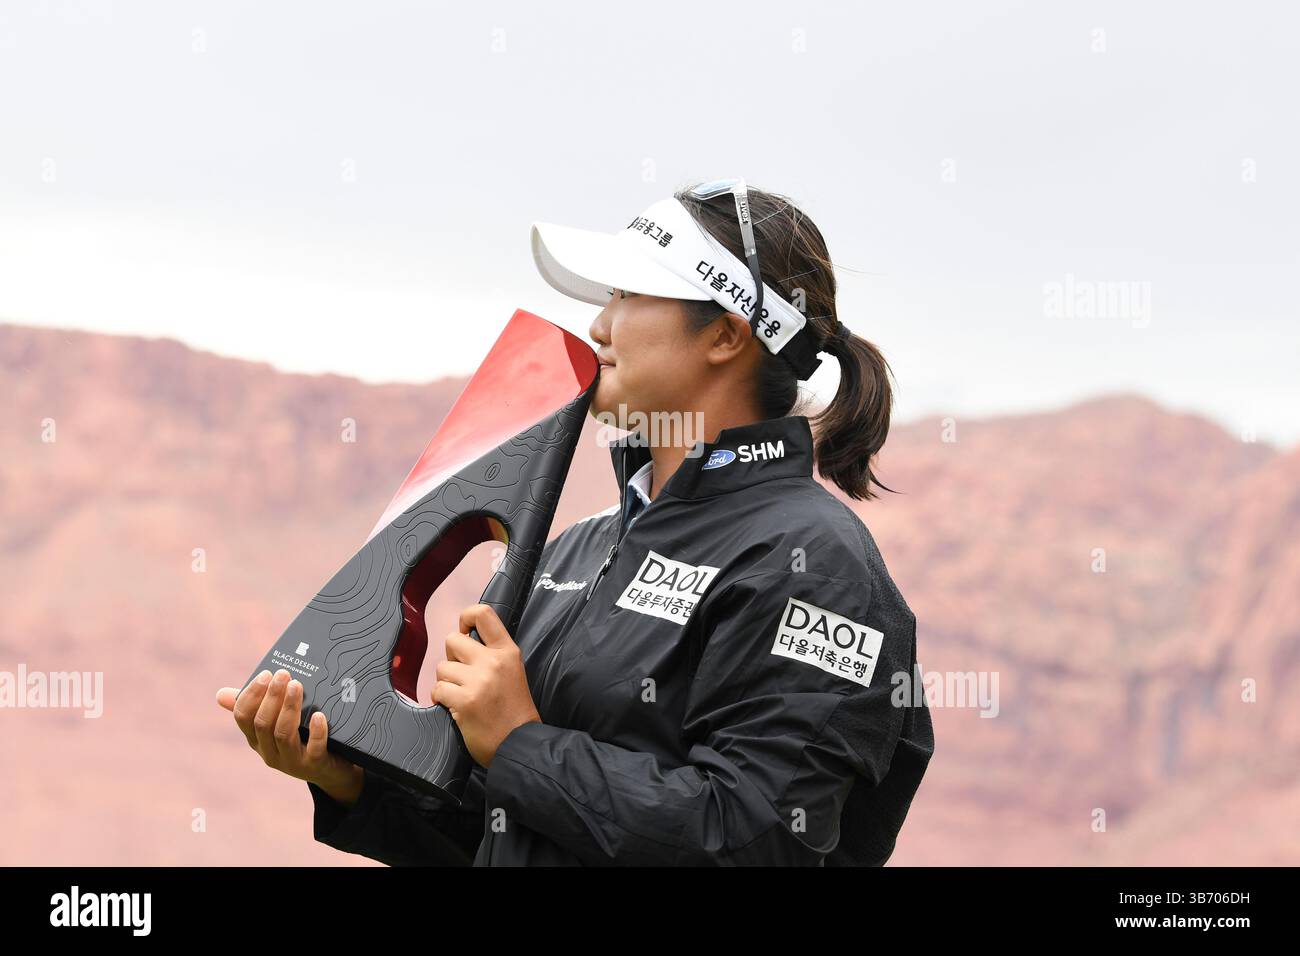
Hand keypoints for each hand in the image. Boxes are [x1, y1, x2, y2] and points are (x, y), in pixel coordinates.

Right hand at [216, 669, 363, 804]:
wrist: (329, 770)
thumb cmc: (299, 739)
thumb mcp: (275, 723)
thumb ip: (254, 707)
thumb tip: (220, 694)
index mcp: (256, 739)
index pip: (243, 717)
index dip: (251, 695)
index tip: (266, 674)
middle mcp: (269, 753)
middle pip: (263, 724)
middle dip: (272, 696)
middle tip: (283, 674)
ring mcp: (291, 762)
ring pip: (283, 734)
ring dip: (289, 707)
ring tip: (297, 686)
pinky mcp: (314, 765)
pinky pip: (313, 749)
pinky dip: (316, 731)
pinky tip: (319, 715)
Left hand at [432, 604, 541, 767]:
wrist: (520, 743)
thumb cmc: (514, 710)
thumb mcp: (513, 671)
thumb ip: (493, 653)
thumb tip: (463, 639)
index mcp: (508, 651)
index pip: (483, 614)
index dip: (466, 617)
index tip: (465, 631)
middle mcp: (493, 661)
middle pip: (453, 639)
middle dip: (452, 657)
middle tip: (463, 674)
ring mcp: (478, 680)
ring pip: (442, 667)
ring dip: (447, 681)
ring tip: (462, 694)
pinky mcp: (464, 700)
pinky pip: (438, 689)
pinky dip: (441, 698)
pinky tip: (455, 706)